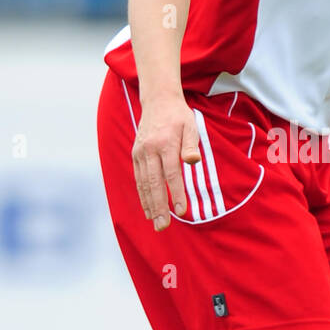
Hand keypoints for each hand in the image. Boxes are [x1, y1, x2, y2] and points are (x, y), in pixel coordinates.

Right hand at [132, 94, 200, 229]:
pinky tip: (148, 210)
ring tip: (155, 224)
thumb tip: (193, 161)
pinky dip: (142, 195)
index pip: (171, 174)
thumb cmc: (179, 117)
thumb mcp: (191, 126)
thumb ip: (191, 145)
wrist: (158, 102)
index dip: (176, 194)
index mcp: (165, 143)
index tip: (182, 211)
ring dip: (149, 205)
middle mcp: (149, 149)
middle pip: (154, 183)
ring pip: (143, 183)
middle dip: (159, 207)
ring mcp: (140, 153)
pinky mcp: (135, 155)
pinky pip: (138, 179)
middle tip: (163, 227)